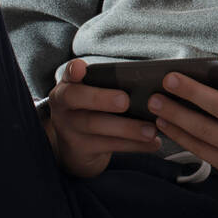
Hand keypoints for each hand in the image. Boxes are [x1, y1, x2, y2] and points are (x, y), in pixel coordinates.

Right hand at [47, 58, 161, 177]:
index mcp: (69, 86)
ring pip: (96, 125)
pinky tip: (153, 143)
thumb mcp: (95, 96)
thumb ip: (111, 85)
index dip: (73, 71)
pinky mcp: (81, 149)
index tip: (81, 69)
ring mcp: (69, 129)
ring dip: (127, 128)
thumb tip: (150, 81)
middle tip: (125, 100)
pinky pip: (109, 145)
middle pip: (77, 98)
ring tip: (150, 129)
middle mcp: (64, 106)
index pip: (68, 74)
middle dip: (101, 98)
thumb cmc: (94, 111)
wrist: (77, 148)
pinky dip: (135, 145)